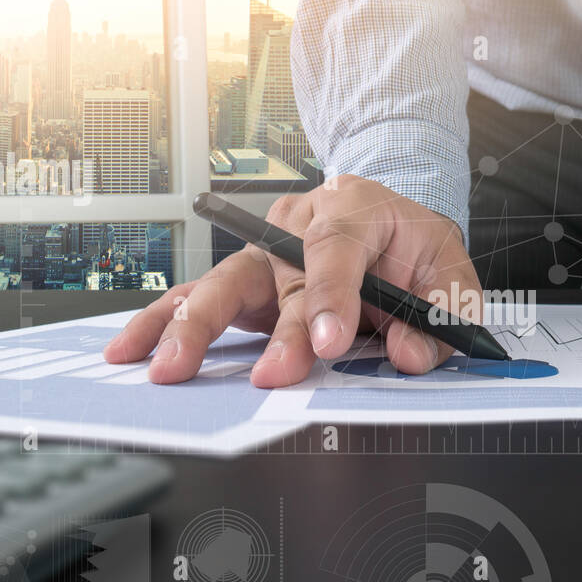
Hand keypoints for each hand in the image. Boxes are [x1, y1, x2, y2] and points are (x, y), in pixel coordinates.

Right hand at [103, 176, 480, 385]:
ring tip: (168, 367)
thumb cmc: (411, 247)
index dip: (333, 296)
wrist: (389, 228)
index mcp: (353, 206)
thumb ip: (439, 316)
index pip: (336, 247)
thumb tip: (411, 357)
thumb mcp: (447, 272)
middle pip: (279, 275)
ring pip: (223, 284)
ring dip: (195, 328)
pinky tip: (134, 348)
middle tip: (277, 375)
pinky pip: (199, 300)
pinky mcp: (244, 283)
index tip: (332, 342)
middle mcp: (297, 224)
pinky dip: (164, 324)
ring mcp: (263, 253)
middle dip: (278, 330)